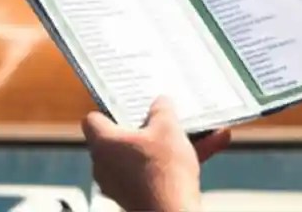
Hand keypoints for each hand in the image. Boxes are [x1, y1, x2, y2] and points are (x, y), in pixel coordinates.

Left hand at [81, 97, 231, 211]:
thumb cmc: (164, 171)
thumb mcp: (168, 128)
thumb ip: (162, 109)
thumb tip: (160, 102)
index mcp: (104, 143)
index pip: (92, 120)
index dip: (110, 111)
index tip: (129, 108)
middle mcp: (104, 165)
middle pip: (122, 139)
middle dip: (147, 129)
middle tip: (166, 120)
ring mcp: (118, 185)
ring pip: (143, 157)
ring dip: (169, 146)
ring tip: (200, 134)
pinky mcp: (134, 198)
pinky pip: (153, 173)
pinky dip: (173, 164)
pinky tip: (208, 150)